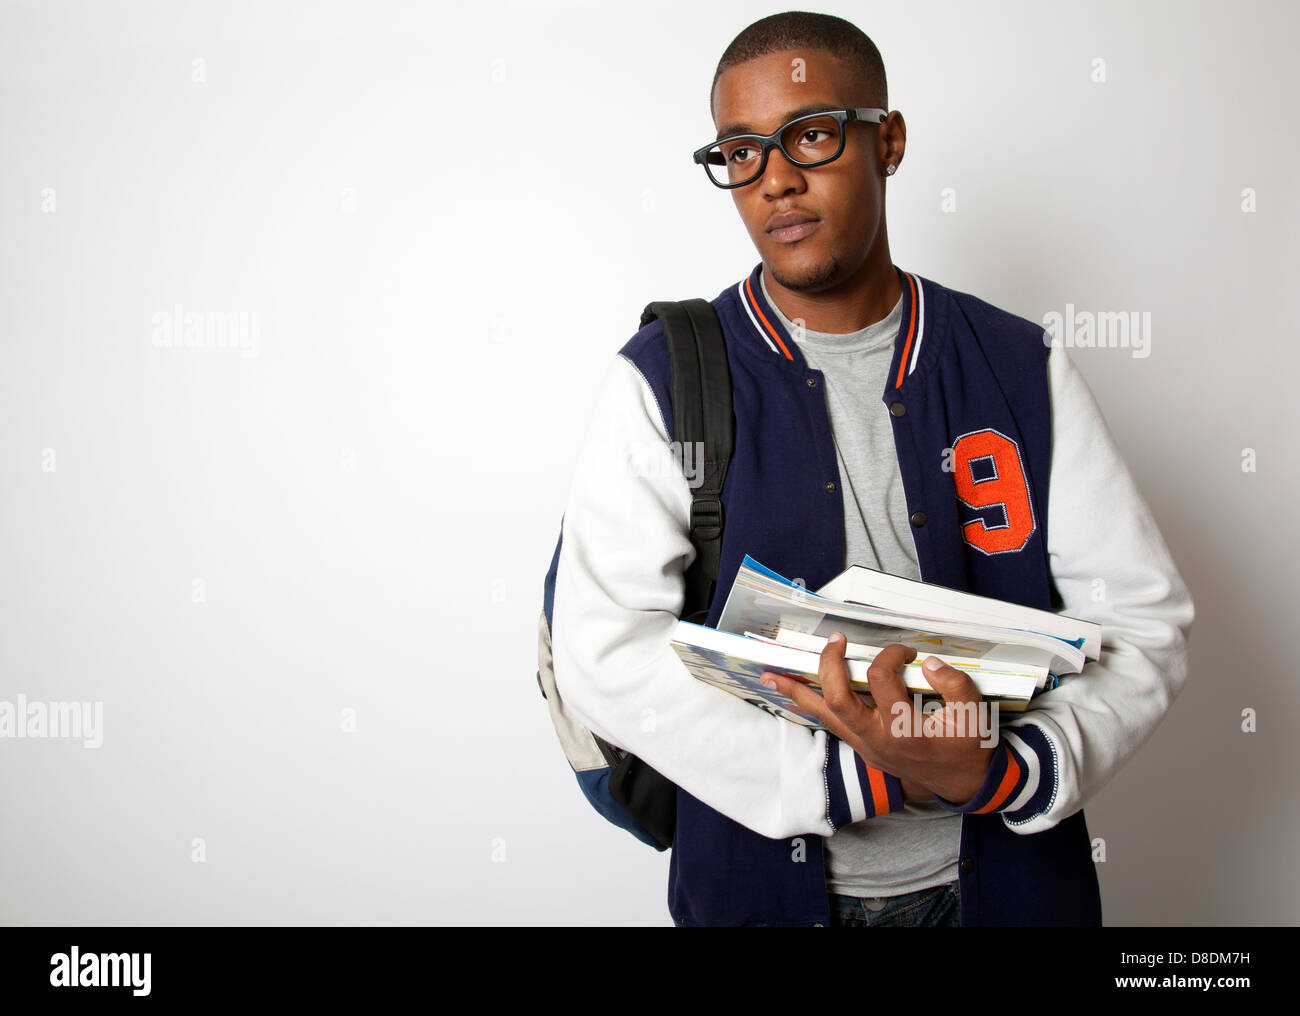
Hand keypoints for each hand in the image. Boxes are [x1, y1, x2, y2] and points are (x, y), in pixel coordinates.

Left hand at [760, 635, 996, 804]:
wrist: (961, 784)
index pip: (882, 679)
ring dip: (796, 692)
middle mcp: (877, 739)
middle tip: (835, 641)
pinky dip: (808, 704)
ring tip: (770, 674)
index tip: (907, 652)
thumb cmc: (967, 747)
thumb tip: (928, 662)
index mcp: (904, 730)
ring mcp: (865, 745)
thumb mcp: (974, 715)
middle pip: (837, 698)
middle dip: (829, 664)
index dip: (891, 655)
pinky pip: (828, 723)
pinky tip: (792, 691)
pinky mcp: (861, 746)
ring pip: (822, 715)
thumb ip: (954, 684)